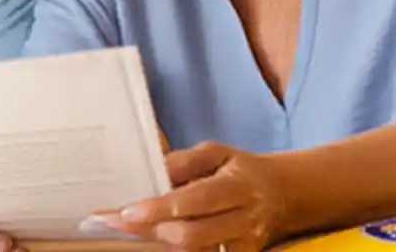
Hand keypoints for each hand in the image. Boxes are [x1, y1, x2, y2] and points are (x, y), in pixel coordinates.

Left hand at [95, 142, 289, 251]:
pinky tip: (153, 241)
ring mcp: (243, 245)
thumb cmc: (239, 170)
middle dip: (149, 231)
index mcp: (238, 185)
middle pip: (193, 234)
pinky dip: (175, 251)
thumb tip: (156, 170)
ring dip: (157, 244)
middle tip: (113, 224)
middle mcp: (244, 219)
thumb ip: (187, 161)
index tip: (126, 211)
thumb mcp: (219, 153)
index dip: (160, 208)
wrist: (282, 195)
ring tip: (126, 232)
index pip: (197, 200)